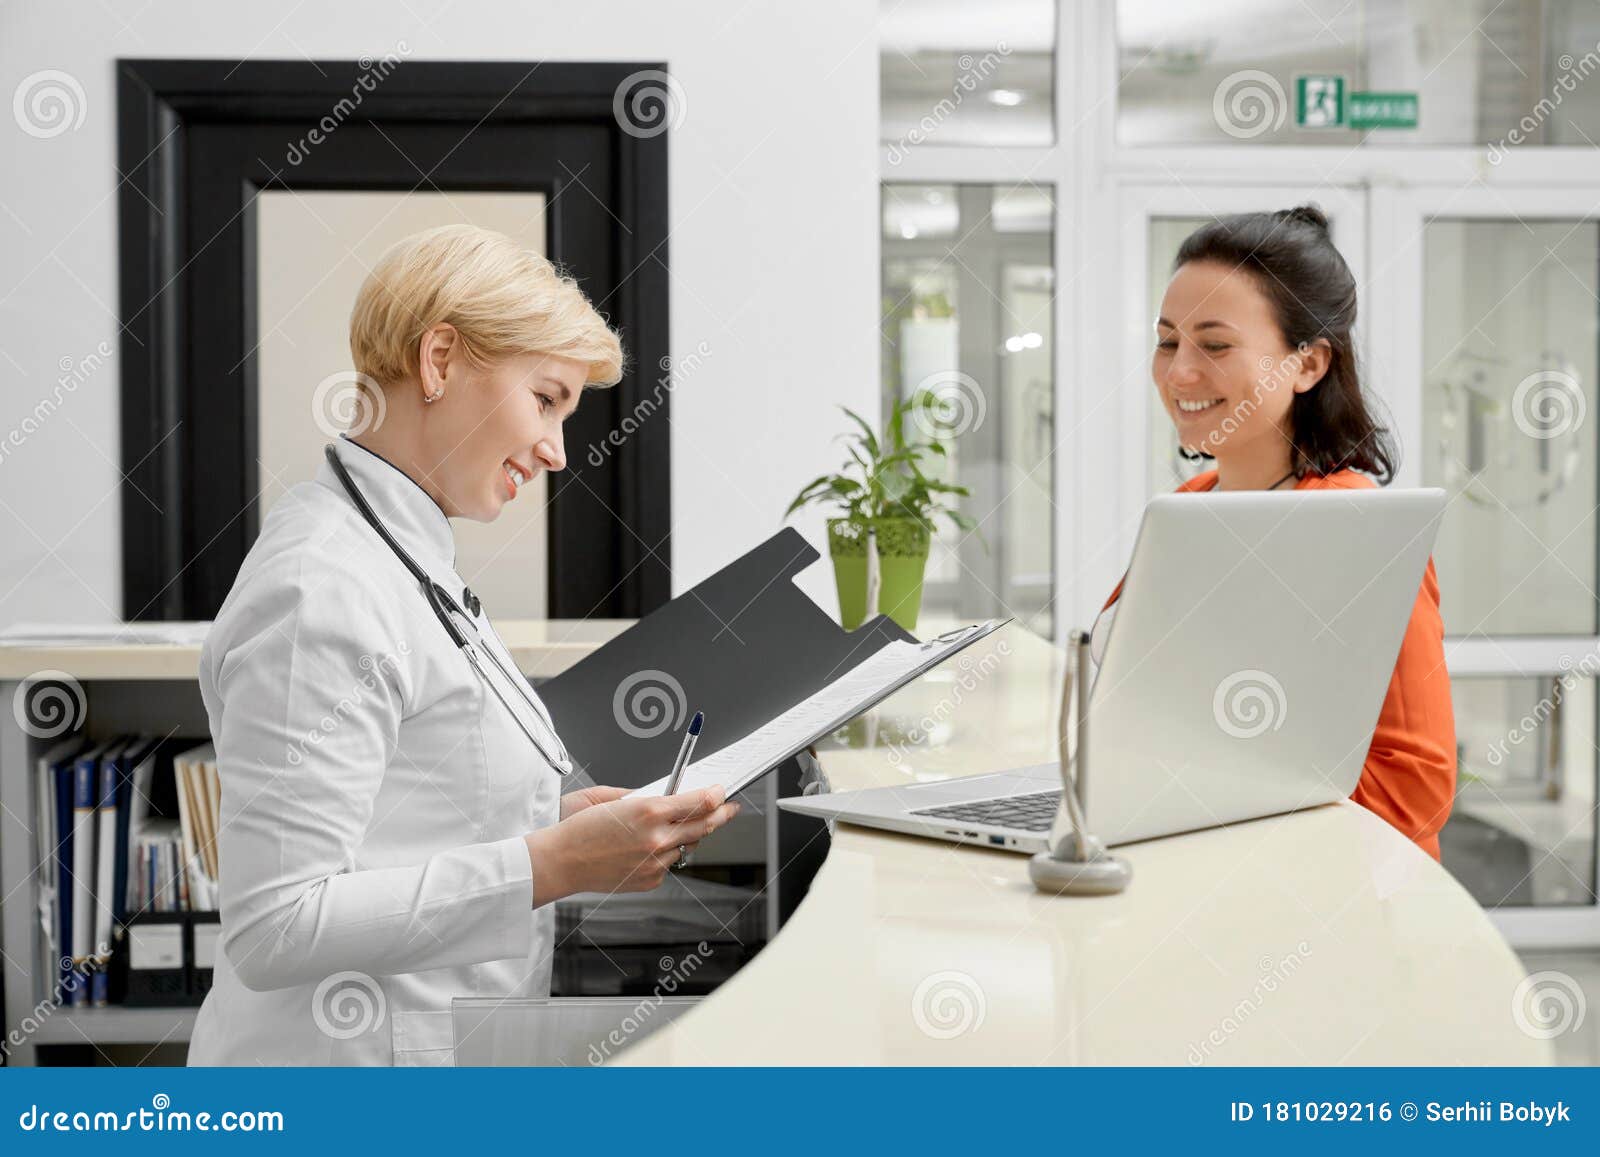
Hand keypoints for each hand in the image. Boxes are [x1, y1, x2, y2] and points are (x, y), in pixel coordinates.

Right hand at [525, 787, 740, 906]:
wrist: (559, 862)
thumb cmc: (579, 827)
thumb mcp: (611, 798)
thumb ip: (645, 797)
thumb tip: (668, 797)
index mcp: (649, 811)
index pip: (700, 802)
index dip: (717, 796)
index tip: (723, 792)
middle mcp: (657, 838)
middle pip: (705, 826)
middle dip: (722, 815)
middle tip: (730, 808)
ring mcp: (655, 862)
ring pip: (687, 847)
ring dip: (684, 837)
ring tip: (667, 830)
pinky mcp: (650, 880)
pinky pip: (669, 864)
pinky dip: (663, 855)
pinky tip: (643, 849)